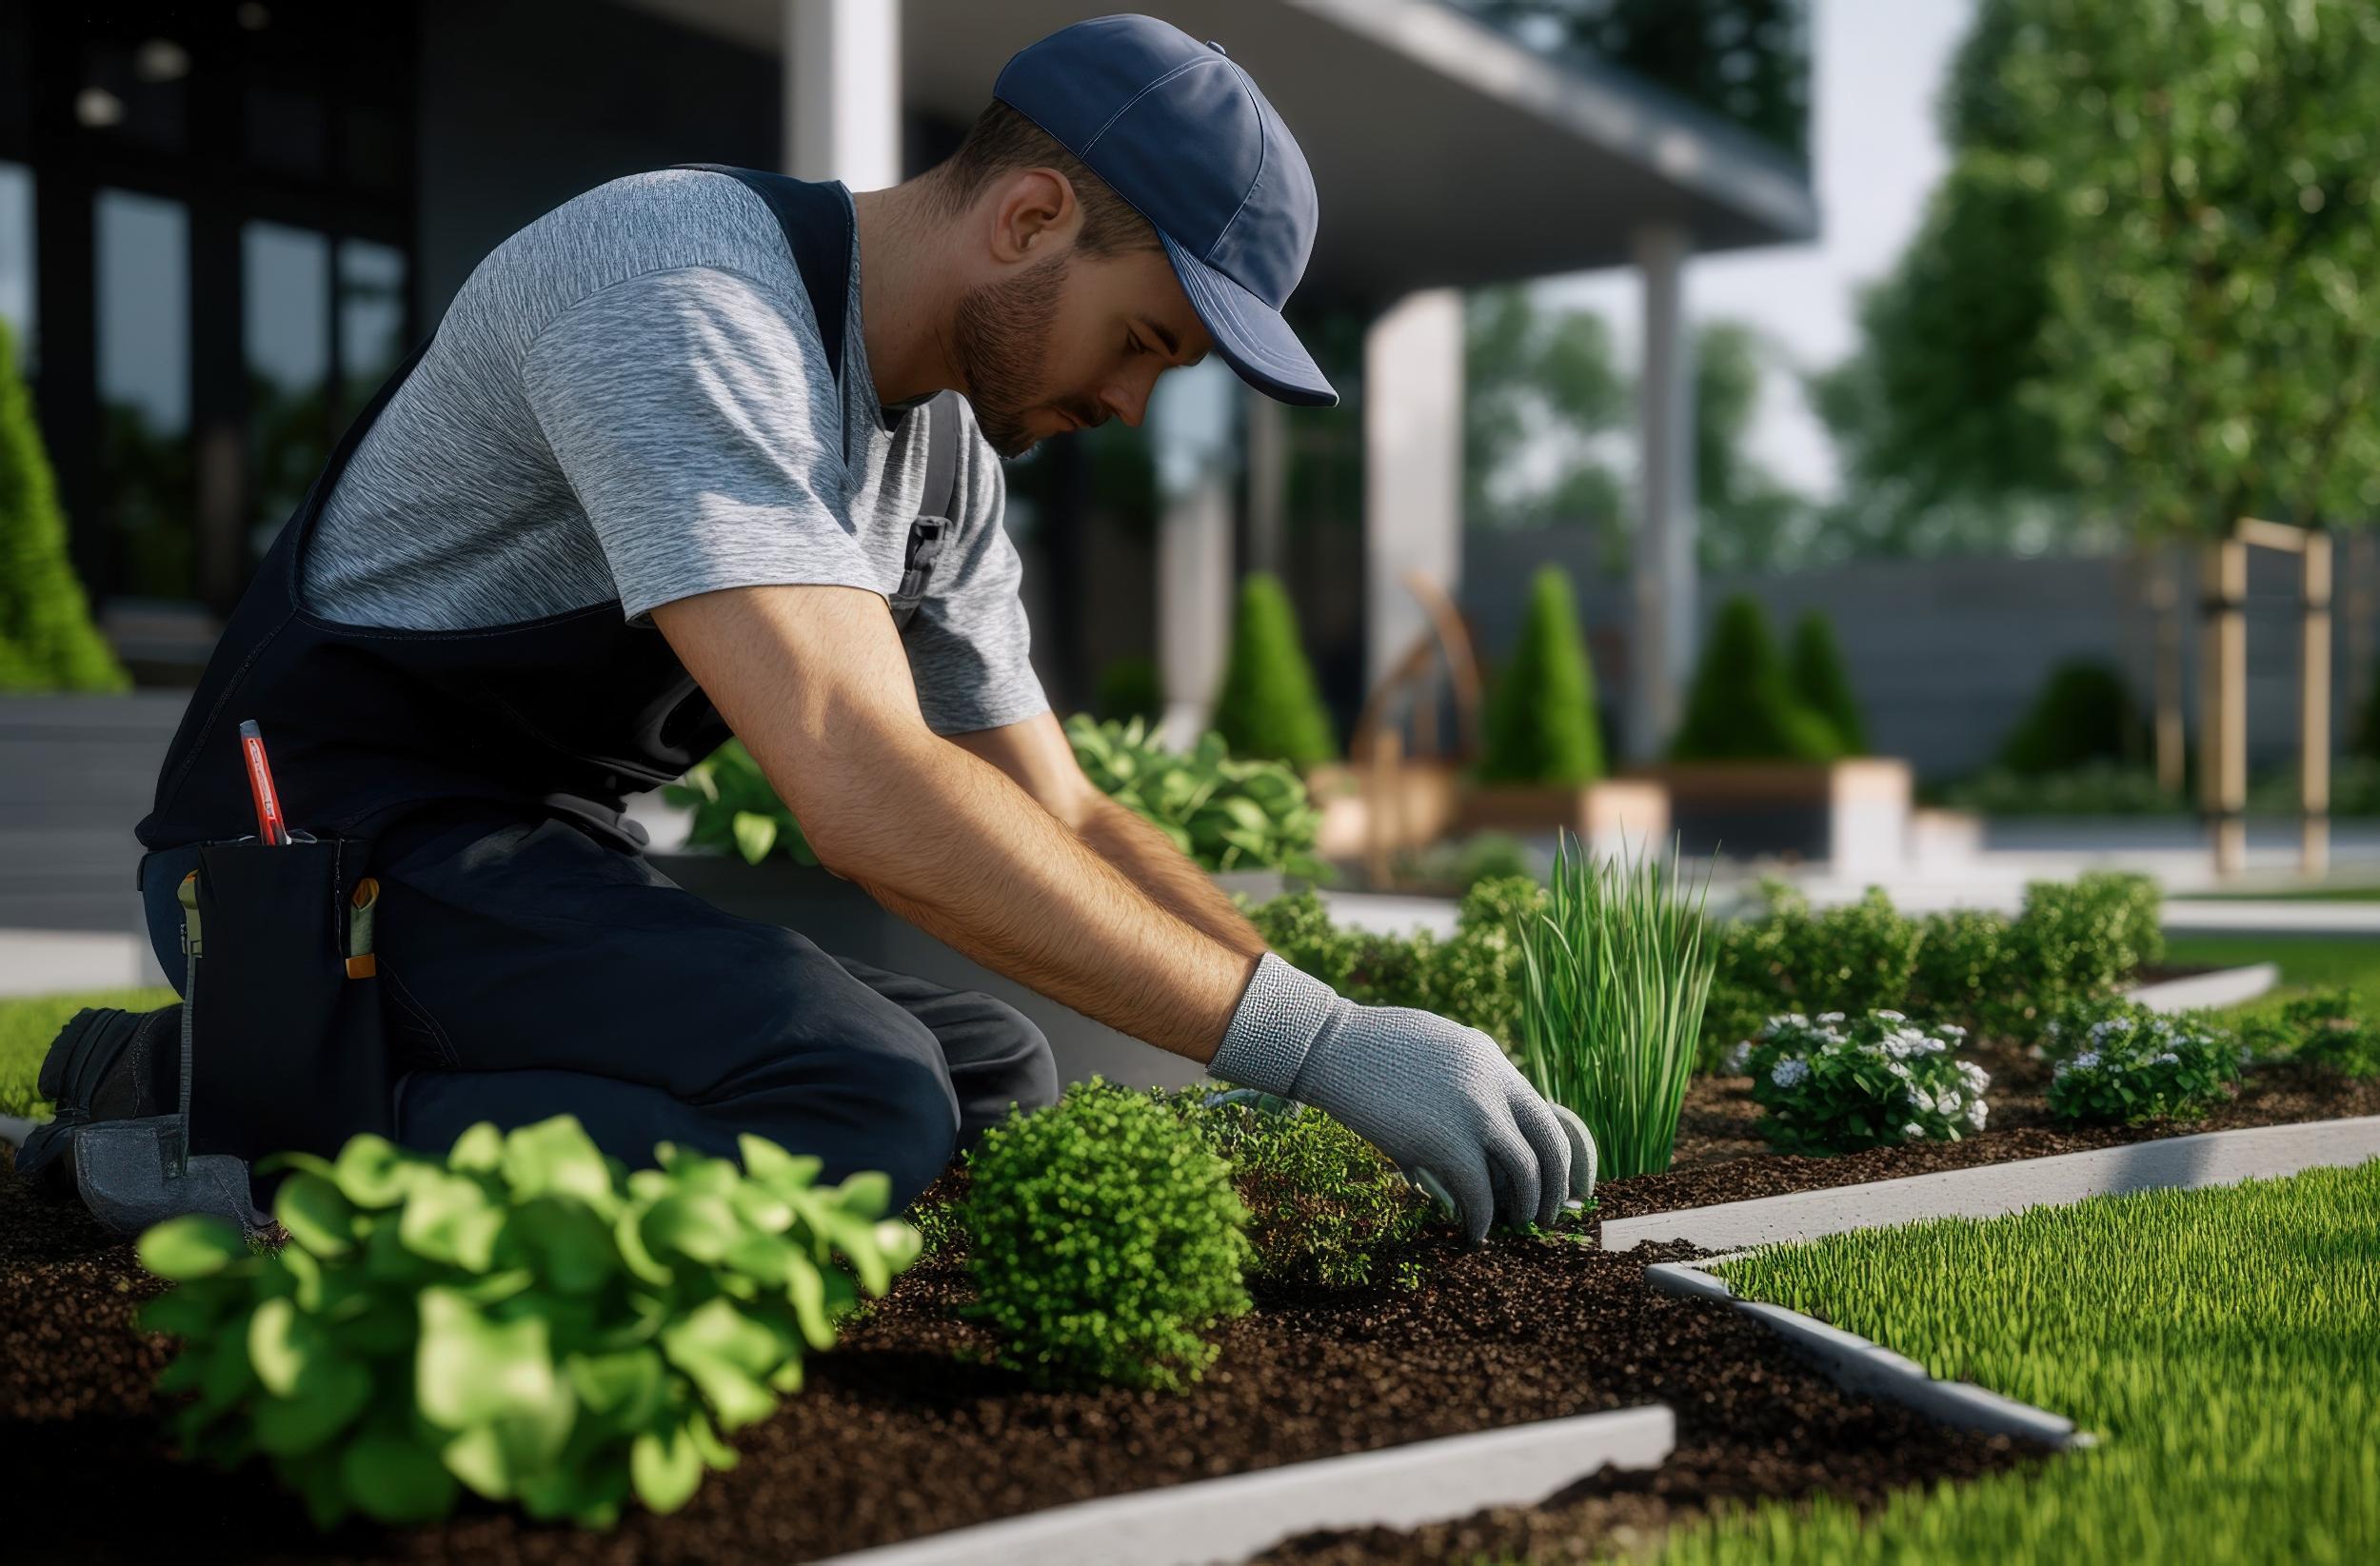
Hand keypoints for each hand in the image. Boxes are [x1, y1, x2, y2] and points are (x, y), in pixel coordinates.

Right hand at [1211, 952, 1572, 1242]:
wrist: (1326, 1046)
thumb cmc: (1366, 1051)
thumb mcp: (1432, 1052)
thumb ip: (1462, 1085)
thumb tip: (1469, 1134)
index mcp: (1491, 1060)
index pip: (1544, 1114)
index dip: (1557, 1156)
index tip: (1557, 1183)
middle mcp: (1494, 1083)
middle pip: (1547, 1144)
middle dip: (1552, 1188)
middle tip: (1546, 1216)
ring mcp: (1473, 1112)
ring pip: (1525, 1171)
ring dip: (1525, 1206)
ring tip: (1516, 1227)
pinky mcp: (1444, 1141)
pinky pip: (1480, 1194)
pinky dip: (1482, 1220)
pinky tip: (1474, 1234)